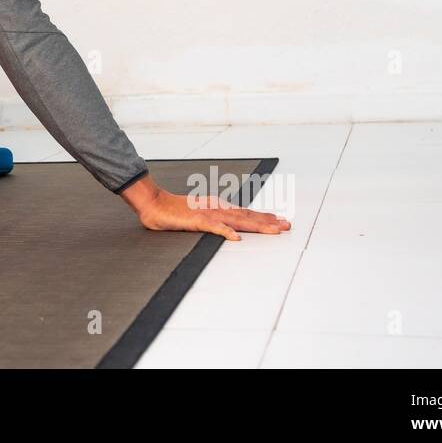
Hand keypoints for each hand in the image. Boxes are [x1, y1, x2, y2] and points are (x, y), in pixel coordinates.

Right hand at [123, 179, 289, 240]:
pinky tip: (236, 238)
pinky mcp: (196, 220)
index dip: (264, 217)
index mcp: (218, 207)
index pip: (246, 213)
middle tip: (287, 225)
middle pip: (247, 216)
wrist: (154, 204)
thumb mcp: (200, 215)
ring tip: (273, 230)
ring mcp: (207, 213)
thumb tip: (230, 228)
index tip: (280, 221)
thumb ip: (215, 220)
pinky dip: (225, 231)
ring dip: (256, 226)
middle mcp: (217, 208)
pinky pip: (213, 227)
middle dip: (268, 221)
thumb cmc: (175, 212)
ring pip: (237, 221)